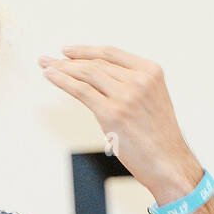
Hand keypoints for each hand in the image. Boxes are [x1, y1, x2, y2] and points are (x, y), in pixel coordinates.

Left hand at [38, 45, 202, 198]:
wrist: (168, 162)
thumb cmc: (159, 137)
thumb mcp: (152, 100)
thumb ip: (131, 85)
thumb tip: (99, 79)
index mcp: (150, 72)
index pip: (111, 54)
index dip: (86, 51)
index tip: (68, 51)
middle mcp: (138, 80)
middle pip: (96, 63)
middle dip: (68, 60)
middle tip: (49, 59)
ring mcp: (125, 96)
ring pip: (86, 74)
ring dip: (62, 68)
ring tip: (45, 66)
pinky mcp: (111, 113)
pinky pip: (81, 90)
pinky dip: (62, 81)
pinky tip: (50, 76)